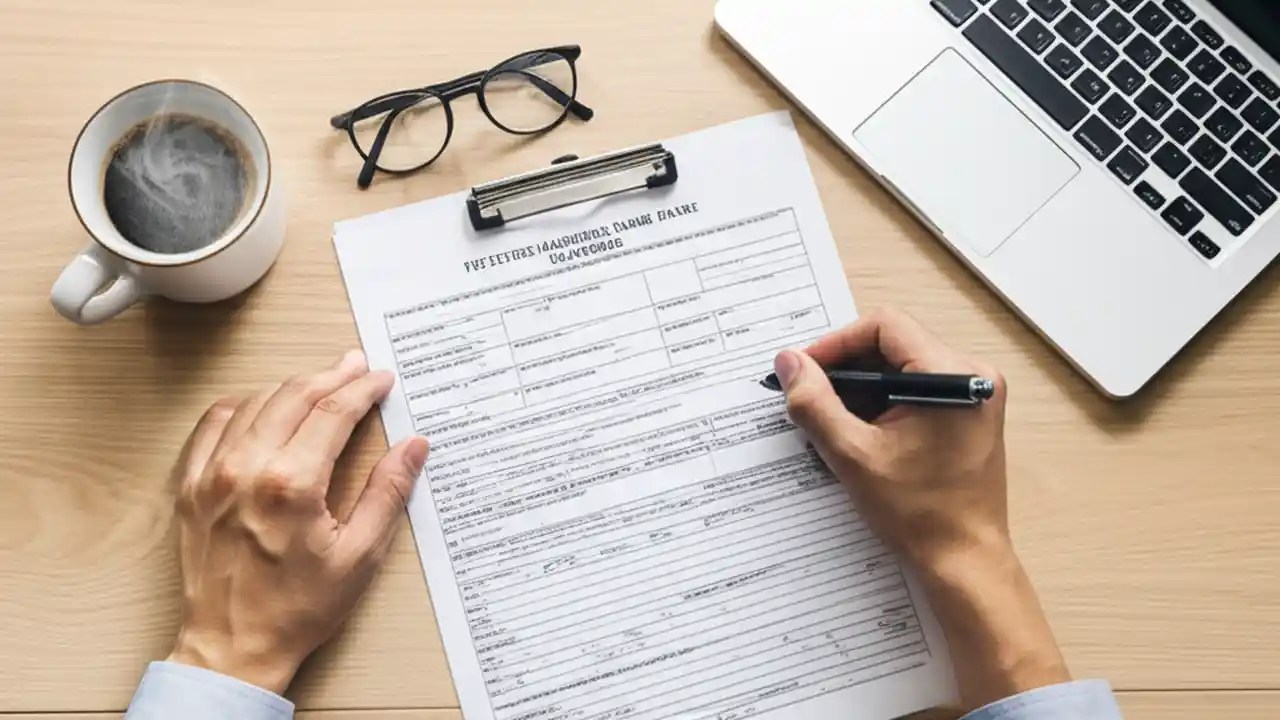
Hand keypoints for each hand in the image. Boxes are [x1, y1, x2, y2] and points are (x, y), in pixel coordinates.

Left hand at [165, 350, 428, 694]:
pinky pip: (213, 424)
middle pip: (295, 396)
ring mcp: (212, 475)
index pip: (334, 412)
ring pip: (255, 403)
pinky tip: (262, 405)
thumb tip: (414, 446)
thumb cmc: (297, 608)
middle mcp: (247, 469)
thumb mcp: (359, 555)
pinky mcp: (191, 487)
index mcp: (292, 484)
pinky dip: (242, 405)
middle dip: (331, 376)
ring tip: (319, 381)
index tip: (380, 378)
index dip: (362, 389)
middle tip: (356, 367)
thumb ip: (388, 493)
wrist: (233, 647)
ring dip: (291, 386)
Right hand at [774, 308, 1007, 568]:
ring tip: (829, 421)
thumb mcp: (853, 455)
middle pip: (893, 345)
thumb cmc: (921, 514)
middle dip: (845, 369)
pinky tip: (857, 433)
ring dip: (861, 388)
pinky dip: (882, 403)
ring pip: (901, 368)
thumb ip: (815, 403)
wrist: (964, 561)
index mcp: (952, 376)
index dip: (836, 343)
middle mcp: (972, 376)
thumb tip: (789, 363)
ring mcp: (973, 396)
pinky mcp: (968, 415)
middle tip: (808, 396)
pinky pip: (916, 390)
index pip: (884, 326)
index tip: (804, 371)